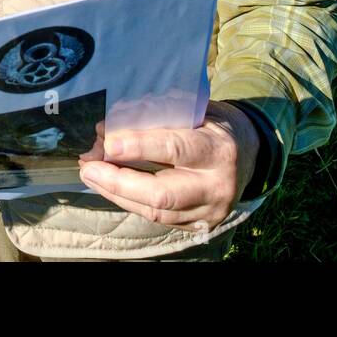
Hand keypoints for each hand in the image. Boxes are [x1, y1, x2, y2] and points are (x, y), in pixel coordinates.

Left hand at [76, 99, 259, 233]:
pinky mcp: (201, 226)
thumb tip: (111, 125)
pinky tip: (112, 188)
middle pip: (162, 194)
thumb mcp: (195, 111)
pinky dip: (131, 203)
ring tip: (92, 176)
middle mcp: (217, 186)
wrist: (247, 153)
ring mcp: (210, 211)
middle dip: (119, 182)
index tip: (108, 143)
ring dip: (118, 194)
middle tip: (88, 168)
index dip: (139, 147)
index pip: (174, 149)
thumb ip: (159, 117)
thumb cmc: (211, 124)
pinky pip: (159, 219)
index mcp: (218, 150)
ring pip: (156, 212)